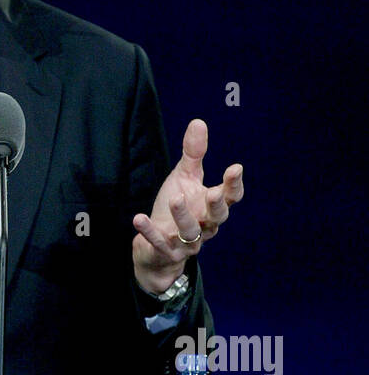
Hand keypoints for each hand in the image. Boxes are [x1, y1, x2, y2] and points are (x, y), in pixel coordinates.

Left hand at [132, 118, 243, 294]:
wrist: (156, 248)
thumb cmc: (176, 206)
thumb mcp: (184, 178)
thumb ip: (193, 154)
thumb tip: (198, 122)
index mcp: (211, 206)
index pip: (230, 197)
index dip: (234, 184)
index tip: (235, 168)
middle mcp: (205, 225)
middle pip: (217, 217)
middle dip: (216, 205)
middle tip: (214, 191)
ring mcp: (187, 242)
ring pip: (190, 231)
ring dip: (183, 216)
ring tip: (175, 198)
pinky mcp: (167, 252)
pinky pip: (159, 243)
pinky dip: (150, 232)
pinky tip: (139, 218)